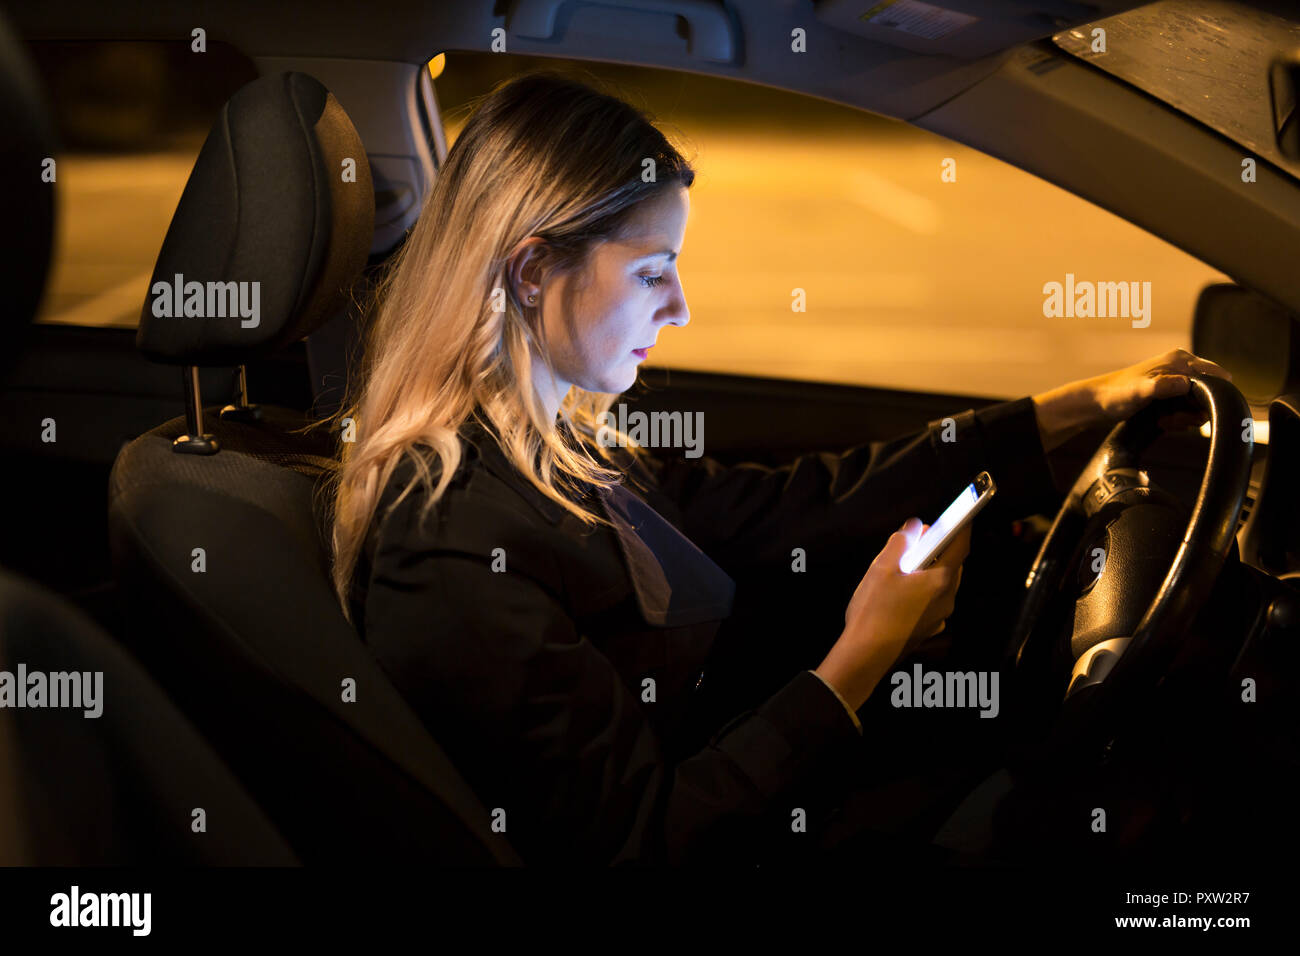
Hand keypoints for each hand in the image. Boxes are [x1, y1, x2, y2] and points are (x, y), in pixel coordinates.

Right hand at [815, 518, 970, 710]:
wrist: (866, 656)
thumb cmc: (874, 610)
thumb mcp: (882, 568)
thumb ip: (900, 543)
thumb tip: (914, 526)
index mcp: (941, 580)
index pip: (961, 545)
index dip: (962, 526)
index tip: (962, 513)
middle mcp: (947, 599)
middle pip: (952, 565)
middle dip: (940, 548)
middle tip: (922, 536)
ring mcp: (939, 616)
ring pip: (941, 584)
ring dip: (930, 569)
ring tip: (906, 562)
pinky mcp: (928, 629)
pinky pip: (931, 601)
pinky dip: (922, 589)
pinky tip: (900, 590)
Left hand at [1031, 348, 1233, 451]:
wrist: (1096, 403)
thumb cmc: (1115, 394)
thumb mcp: (1140, 391)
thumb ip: (1162, 386)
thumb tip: (1187, 383)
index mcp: (1181, 360)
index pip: (1218, 376)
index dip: (1214, 397)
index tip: (1194, 411)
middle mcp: (1182, 367)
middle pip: (1211, 394)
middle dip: (1195, 412)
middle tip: (1174, 420)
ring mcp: (1177, 381)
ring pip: (1198, 405)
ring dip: (1185, 418)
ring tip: (1165, 421)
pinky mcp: (1170, 395)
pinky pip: (1186, 411)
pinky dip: (1178, 420)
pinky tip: (1162, 422)